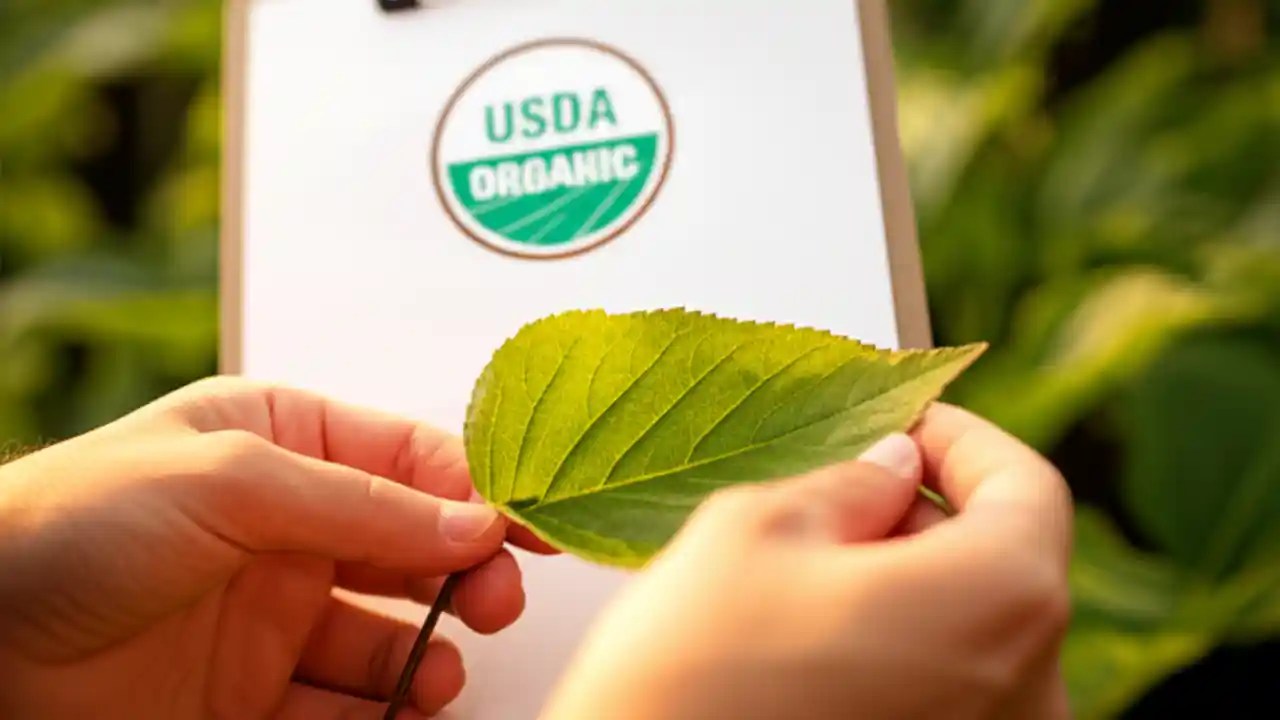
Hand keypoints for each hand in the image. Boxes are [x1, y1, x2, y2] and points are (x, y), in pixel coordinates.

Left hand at [0, 376, 554, 719]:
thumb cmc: (71, 523)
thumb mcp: (231, 479)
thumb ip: (363, 503)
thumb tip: (476, 521)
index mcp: (286, 441)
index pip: (412, 459)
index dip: (481, 489)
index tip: (534, 525)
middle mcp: (290, 525)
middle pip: (415, 551)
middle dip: (466, 575)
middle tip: (493, 598)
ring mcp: (273, 613)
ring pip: (388, 636)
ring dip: (426, 655)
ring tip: (433, 674)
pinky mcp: (252, 693)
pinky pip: (341, 706)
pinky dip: (377, 714)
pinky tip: (389, 713)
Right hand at [542, 403, 1072, 719]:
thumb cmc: (689, 684)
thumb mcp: (754, 531)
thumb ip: (846, 483)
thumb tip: (888, 465)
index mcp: (998, 601)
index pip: (1027, 488)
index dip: (962, 440)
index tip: (909, 425)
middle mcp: (1023, 690)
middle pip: (1002, 562)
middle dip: (922, 514)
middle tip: (836, 492)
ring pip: (970, 630)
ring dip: (904, 582)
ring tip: (804, 573)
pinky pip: (945, 690)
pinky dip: (897, 648)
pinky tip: (810, 643)